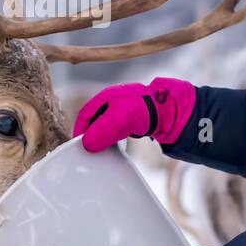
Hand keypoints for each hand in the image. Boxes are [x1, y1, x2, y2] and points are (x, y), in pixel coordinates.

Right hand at [73, 77, 195, 152]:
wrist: (168, 111)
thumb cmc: (144, 110)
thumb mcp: (119, 119)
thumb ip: (102, 131)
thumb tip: (87, 144)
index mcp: (106, 97)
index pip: (85, 114)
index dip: (79, 130)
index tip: (77, 145)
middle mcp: (112, 101)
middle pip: (94, 119)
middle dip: (88, 133)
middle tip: (86, 148)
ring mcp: (122, 109)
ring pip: (105, 124)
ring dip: (100, 136)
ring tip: (98, 149)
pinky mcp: (132, 118)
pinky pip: (116, 128)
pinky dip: (111, 137)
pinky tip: (114, 145)